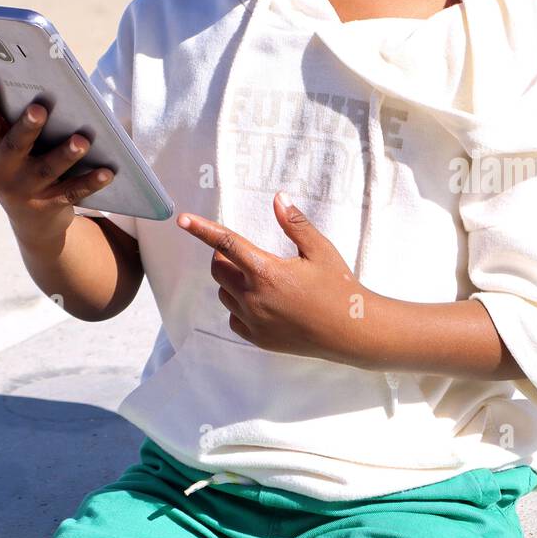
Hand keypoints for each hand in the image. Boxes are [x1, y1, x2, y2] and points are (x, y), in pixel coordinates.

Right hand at [0, 84, 114, 243]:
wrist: (31, 221)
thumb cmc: (20, 164)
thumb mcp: (6, 149)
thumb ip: (11, 122)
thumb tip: (36, 84)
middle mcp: (0, 172)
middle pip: (15, 146)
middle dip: (28, 127)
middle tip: (39, 108)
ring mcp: (24, 191)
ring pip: (47, 170)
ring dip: (65, 154)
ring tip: (81, 141)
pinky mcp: (48, 206)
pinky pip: (72, 192)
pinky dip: (91, 182)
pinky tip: (108, 172)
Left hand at [177, 192, 367, 364]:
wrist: (353, 332)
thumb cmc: (339, 288)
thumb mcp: (320, 250)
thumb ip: (295, 224)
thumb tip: (278, 199)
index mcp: (266, 272)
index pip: (226, 244)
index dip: (202, 229)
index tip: (182, 219)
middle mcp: (254, 297)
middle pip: (218, 270)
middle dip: (224, 256)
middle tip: (244, 252)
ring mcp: (254, 321)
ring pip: (225, 294)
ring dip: (232, 281)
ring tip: (260, 277)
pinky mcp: (259, 338)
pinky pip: (235, 318)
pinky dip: (240, 306)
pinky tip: (262, 302)